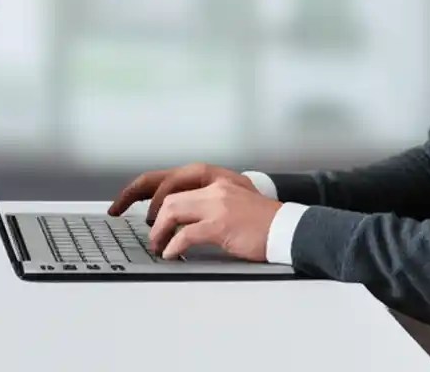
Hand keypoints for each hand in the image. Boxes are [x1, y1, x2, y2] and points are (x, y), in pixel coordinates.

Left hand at [148, 178, 283, 260]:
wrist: (290, 228)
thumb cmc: (265, 220)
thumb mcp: (236, 197)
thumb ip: (211, 199)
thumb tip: (182, 215)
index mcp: (218, 177)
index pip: (174, 176)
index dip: (150, 189)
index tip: (140, 204)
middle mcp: (216, 186)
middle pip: (169, 194)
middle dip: (153, 215)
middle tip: (152, 233)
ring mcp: (218, 204)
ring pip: (172, 210)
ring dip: (160, 230)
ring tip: (158, 245)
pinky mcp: (221, 225)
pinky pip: (186, 234)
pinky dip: (174, 245)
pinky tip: (172, 253)